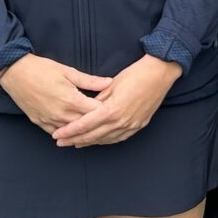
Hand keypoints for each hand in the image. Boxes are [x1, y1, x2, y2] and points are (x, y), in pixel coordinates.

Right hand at [0, 53, 110, 135]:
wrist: (15, 73)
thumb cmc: (41, 69)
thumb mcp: (68, 71)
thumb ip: (90, 81)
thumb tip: (109, 83)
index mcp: (70, 100)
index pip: (96, 112)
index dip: (107, 110)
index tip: (115, 108)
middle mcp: (61, 114)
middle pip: (86, 124)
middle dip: (97, 122)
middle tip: (109, 121)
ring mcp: (49, 120)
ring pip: (72, 132)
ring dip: (83, 130)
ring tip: (95, 128)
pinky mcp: (40, 123)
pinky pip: (57, 133)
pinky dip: (67, 133)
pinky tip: (75, 133)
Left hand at [53, 55, 182, 147]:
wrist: (160, 74)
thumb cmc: (135, 74)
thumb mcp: (112, 84)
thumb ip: (98, 99)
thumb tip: (86, 108)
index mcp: (111, 110)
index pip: (85, 125)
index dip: (69, 131)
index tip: (57, 135)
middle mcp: (121, 121)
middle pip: (93, 136)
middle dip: (75, 140)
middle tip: (61, 143)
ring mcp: (131, 125)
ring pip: (106, 139)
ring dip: (90, 142)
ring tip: (76, 143)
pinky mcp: (139, 125)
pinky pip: (119, 138)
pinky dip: (106, 140)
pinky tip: (99, 140)